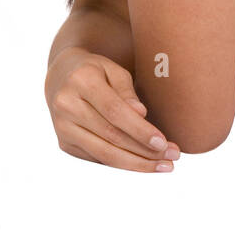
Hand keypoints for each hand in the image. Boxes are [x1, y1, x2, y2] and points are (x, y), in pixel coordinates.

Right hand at [45, 48, 179, 171]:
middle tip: (172, 156)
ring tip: (163, 165)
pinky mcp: (64, 143)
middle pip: (111, 135)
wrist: (61, 78)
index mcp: (80, 80)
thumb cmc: (96, 72)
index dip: (139, 129)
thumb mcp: (113, 70)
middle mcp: (66, 105)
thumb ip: (127, 91)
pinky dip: (122, 163)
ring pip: (104, 153)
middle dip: (144, 150)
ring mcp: (62, 127)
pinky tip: (143, 163)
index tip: (163, 142)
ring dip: (137, 163)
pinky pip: (97, 159)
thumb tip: (141, 114)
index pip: (114, 111)